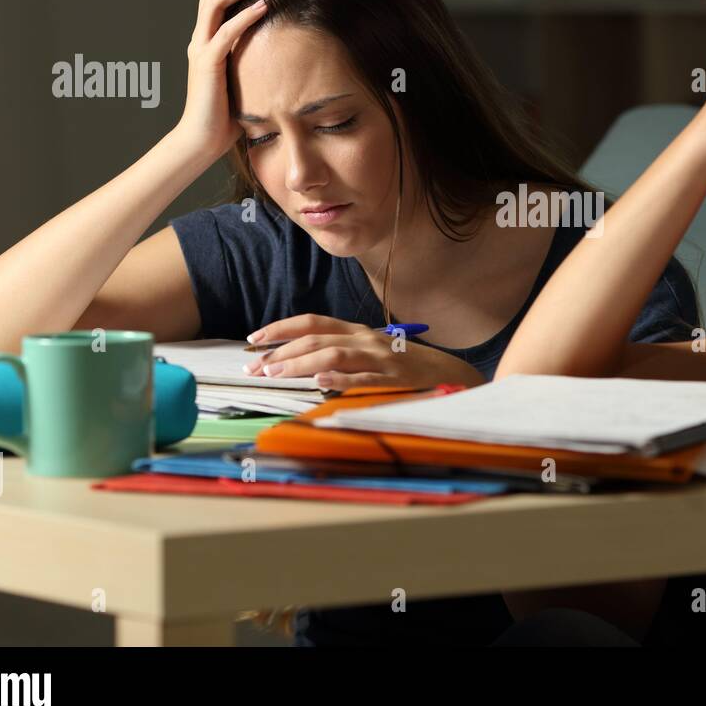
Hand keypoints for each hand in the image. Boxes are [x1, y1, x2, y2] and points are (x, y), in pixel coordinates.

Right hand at [172, 0, 269, 160]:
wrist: (202, 141)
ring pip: (213, 1)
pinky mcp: (208, 63)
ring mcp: (201, 49)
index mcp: (206, 40)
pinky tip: (265, 6)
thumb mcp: (241, 78)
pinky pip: (226, 31)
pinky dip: (246, 15)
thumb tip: (282, 51)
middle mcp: (200, 39)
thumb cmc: (225, 116)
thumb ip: (251, 60)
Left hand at [243, 314, 486, 390]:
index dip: (281, 328)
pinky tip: (321, 383)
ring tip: (275, 373)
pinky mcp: (394, 381)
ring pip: (334, 354)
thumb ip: (342, 353)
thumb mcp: (372, 353)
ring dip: (301, 363)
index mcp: (358, 332)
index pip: (313, 323)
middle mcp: (366, 340)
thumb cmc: (406, 367)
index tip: (254, 339)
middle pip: (317, 339)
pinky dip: (341, 380)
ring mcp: (380, 359)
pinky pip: (364, 379)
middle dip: (281, 351)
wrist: (451, 374)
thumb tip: (301, 363)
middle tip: (255, 367)